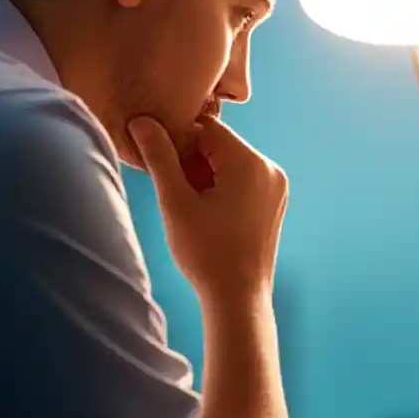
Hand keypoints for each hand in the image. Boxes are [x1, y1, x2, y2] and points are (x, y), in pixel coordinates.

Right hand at [127, 115, 287, 301]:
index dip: (177, 139)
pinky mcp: (274, 202)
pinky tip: (204, 211)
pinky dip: (220, 186)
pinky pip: (242, 179)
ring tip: (187, 204)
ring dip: (203, 173)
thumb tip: (142, 120)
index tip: (158, 162)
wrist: (239, 297)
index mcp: (251, 163)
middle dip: (191, 159)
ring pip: (229, 162)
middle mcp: (270, 169)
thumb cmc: (207, 253)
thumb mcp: (176, 202)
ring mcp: (276, 187)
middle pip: (220, 144)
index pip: (206, 128)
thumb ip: (159, 157)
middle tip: (172, 188)